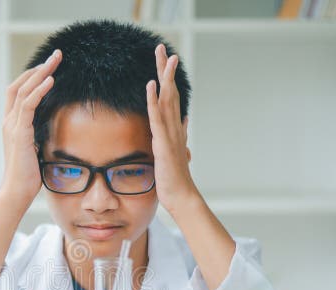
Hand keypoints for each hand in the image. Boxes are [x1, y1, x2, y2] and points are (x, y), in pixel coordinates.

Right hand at [0, 49, 61, 206]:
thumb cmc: (28, 175)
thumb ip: (39, 135)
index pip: (18, 91)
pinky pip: (28, 105)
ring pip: (24, 90)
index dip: (31, 76)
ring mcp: (12, 126)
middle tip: (56, 55)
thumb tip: (53, 130)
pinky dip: (39, 90)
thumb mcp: (35, 149)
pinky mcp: (19, 133)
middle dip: (38, 68)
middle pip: (20, 84)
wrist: (17, 192)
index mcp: (12, 124)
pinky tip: (50, 80)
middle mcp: (9, 121)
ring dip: (41, 73)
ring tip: (55, 61)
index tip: (49, 67)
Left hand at [146, 44, 197, 215]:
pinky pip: (157, 119)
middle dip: (165, 69)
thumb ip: (179, 135)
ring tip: (162, 56)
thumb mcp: (175, 152)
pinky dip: (154, 101)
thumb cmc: (176, 178)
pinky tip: (151, 86)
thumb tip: (185, 121)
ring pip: (166, 99)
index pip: (170, 97)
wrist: (182, 196)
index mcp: (174, 128)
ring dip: (163, 77)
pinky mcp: (163, 144)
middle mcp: (174, 127)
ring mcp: (170, 134)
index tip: (164, 59)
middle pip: (170, 91)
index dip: (167, 77)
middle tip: (161, 47)